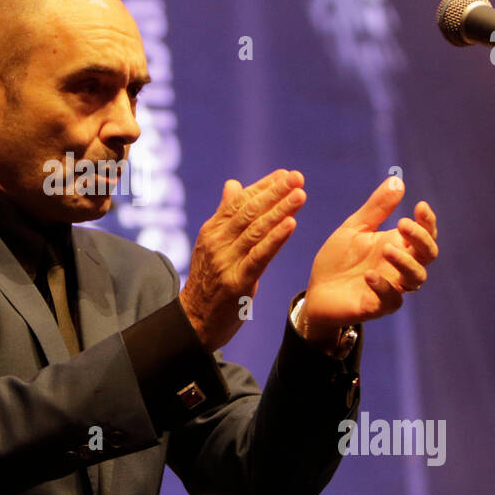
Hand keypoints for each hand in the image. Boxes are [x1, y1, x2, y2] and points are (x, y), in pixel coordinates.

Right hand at [180, 169, 305, 351]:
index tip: (286, 174)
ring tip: (300, 195)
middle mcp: (217, 242)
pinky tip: (291, 224)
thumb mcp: (212, 244)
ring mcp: (225, 261)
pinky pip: (259, 256)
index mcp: (212, 230)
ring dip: (280, 210)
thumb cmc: (207, 282)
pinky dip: (275, 238)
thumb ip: (225, 215)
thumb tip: (233, 184)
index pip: (239, 202)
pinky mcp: (236, 281)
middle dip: (275, 192)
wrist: (193, 321)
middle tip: (297, 177)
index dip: (263, 186)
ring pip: (256, 230)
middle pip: (249, 211)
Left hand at [297, 177, 437, 336]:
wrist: (316, 289)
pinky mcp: (377, 306)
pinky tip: (370, 275)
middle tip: (402, 224)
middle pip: (428, 255)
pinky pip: (392, 300)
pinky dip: (384, 287)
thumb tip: (398, 181)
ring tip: (387, 249)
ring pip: (416, 279)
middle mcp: (400, 267)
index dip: (427, 221)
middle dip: (421, 239)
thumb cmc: (339, 258)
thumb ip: (377, 208)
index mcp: (398, 245)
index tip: (420, 206)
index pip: (425, 234)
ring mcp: (391, 287)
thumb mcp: (355, 228)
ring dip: (406, 263)